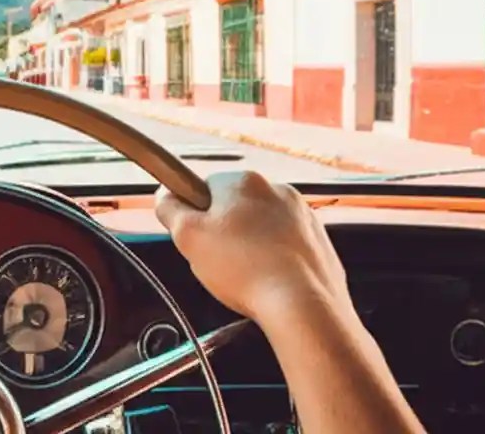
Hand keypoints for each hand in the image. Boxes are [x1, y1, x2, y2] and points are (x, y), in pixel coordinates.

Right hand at [154, 171, 349, 325]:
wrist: (302, 304)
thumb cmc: (243, 269)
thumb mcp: (188, 237)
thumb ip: (169, 209)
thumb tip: (165, 195)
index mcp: (243, 181)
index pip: (204, 187)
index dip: (195, 216)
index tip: (198, 240)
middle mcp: (277, 189)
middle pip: (236, 206)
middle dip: (225, 231)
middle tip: (219, 262)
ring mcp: (303, 214)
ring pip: (263, 226)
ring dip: (252, 245)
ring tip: (247, 276)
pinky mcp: (320, 241)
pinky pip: (287, 245)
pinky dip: (277, 259)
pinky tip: (271, 281)